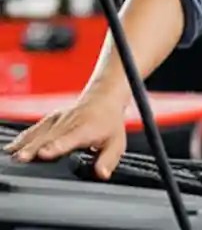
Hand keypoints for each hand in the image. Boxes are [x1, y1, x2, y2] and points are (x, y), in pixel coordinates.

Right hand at [3, 87, 127, 178]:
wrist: (102, 99)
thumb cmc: (109, 123)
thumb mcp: (116, 142)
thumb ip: (108, 159)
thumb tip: (102, 174)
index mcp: (86, 129)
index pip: (69, 138)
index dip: (57, 146)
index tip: (45, 153)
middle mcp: (69, 123)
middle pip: (49, 137)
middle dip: (34, 148)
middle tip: (22, 158)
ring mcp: (58, 120)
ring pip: (39, 133)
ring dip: (25, 143)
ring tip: (14, 154)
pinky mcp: (49, 119)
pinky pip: (34, 129)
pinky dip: (23, 138)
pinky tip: (13, 147)